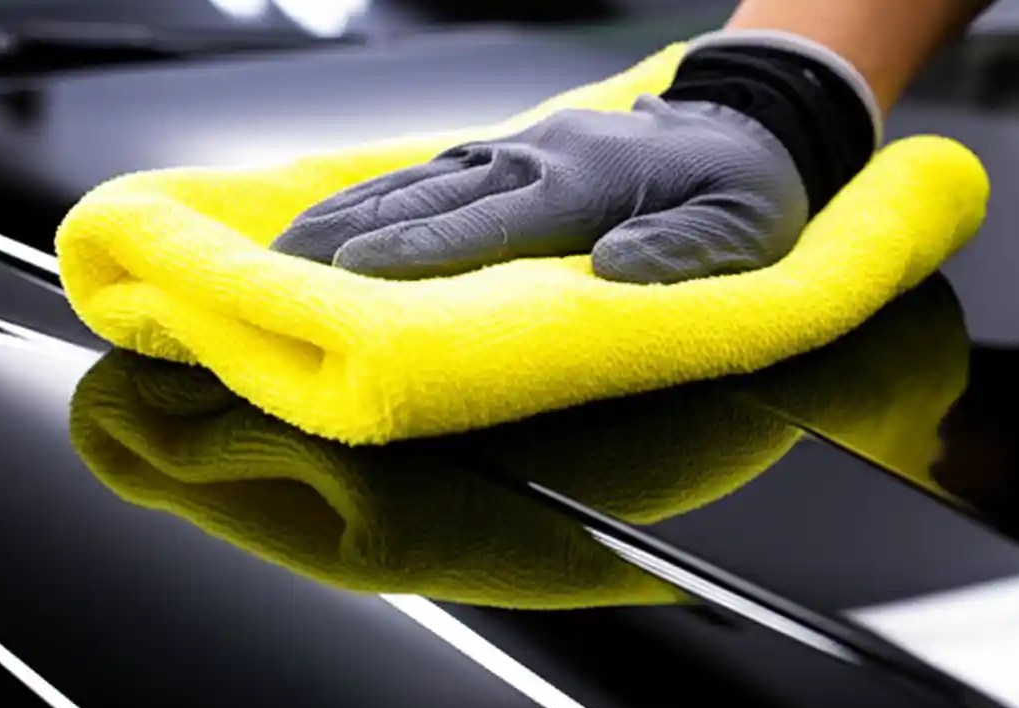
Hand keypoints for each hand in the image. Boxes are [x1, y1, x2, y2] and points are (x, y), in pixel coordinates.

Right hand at [272, 95, 809, 283]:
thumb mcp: (744, 229)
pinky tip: (340, 216)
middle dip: (345, 234)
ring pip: (416, 179)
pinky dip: (376, 194)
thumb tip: (614, 269)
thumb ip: (685, 251)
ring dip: (345, 213)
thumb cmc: (742, 187)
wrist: (744, 122)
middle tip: (274, 268)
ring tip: (281, 247)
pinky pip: (432, 170)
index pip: (481, 224)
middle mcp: (534, 158)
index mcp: (583, 184)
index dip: (411, 252)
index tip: (346, 275)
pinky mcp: (510, 150)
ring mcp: (516, 148)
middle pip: (424, 198)